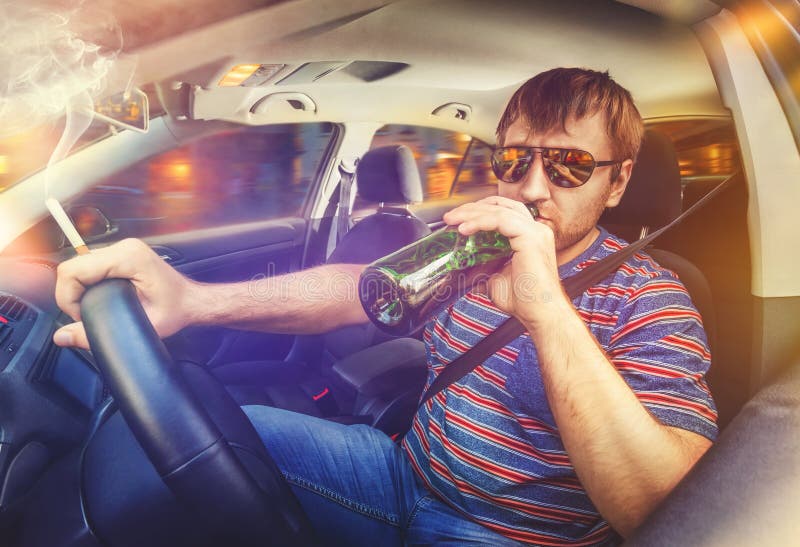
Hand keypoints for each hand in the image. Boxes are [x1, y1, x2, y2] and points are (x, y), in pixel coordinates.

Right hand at [53, 238, 197, 349]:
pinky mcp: (123, 253)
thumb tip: (63, 336)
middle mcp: (124, 248)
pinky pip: (91, 265)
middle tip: (85, 314)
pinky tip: (99, 297)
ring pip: (80, 264)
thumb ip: (97, 333)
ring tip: (92, 307)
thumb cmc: (176, 310)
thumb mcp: (139, 325)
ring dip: (79, 288)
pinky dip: (88, 282)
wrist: (192, 301)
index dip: (68, 296)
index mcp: (128, 258)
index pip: (73, 270)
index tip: (80, 314)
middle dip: (71, 293)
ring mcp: (123, 248)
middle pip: (73, 266)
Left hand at [442, 196, 564, 325]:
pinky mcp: (531, 238)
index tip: (458, 219)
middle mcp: (535, 230)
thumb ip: (481, 266)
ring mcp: (535, 232)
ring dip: (472, 213)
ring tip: (452, 220)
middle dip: (472, 208)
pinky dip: (480, 222)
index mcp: (529, 236)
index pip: (503, 211)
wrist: (540, 315)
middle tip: (450, 217)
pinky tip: (464, 228)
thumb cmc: (524, 300)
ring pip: (499, 210)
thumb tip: (461, 266)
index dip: (479, 211)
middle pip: (500, 206)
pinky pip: (501, 221)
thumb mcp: (494, 277)